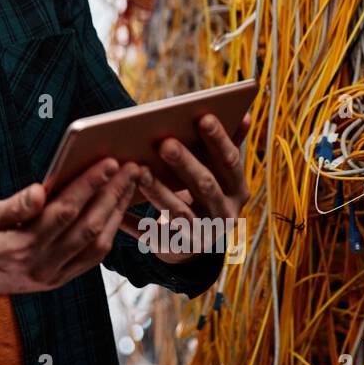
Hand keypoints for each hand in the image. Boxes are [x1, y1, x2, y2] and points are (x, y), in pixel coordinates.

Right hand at [0, 157, 140, 303]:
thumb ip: (14, 206)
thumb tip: (40, 191)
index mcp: (22, 247)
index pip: (65, 211)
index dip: (89, 185)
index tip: (109, 163)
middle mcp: (43, 265)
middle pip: (88, 227)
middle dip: (113, 195)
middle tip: (132, 169)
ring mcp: (53, 276)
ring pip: (96, 245)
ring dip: (116, 214)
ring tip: (129, 186)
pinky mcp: (58, 280)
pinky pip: (91, 259)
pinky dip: (107, 234)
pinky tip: (115, 212)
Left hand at [120, 110, 251, 263]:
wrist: (197, 242)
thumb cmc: (205, 192)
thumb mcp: (220, 173)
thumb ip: (230, 144)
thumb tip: (244, 115)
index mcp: (237, 189)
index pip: (230, 162)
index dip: (218, 140)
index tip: (203, 117)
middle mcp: (224, 213)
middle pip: (205, 186)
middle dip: (185, 164)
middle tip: (164, 143)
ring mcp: (202, 234)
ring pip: (179, 212)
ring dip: (159, 192)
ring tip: (139, 171)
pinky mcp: (176, 249)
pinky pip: (153, 235)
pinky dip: (135, 222)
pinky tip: (119, 206)